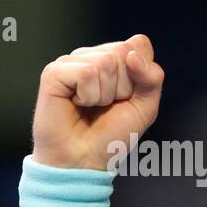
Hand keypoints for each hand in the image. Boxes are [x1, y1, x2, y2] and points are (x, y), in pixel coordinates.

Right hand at [31, 34, 164, 169]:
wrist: (83, 162)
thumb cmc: (109, 137)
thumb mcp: (145, 107)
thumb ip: (152, 77)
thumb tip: (131, 55)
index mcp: (113, 59)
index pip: (138, 45)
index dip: (140, 75)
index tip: (126, 98)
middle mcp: (91, 56)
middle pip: (123, 52)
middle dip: (122, 88)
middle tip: (106, 106)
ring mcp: (71, 63)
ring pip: (105, 63)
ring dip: (104, 95)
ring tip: (91, 107)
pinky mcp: (54, 73)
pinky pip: (86, 73)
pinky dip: (88, 96)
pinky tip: (76, 104)